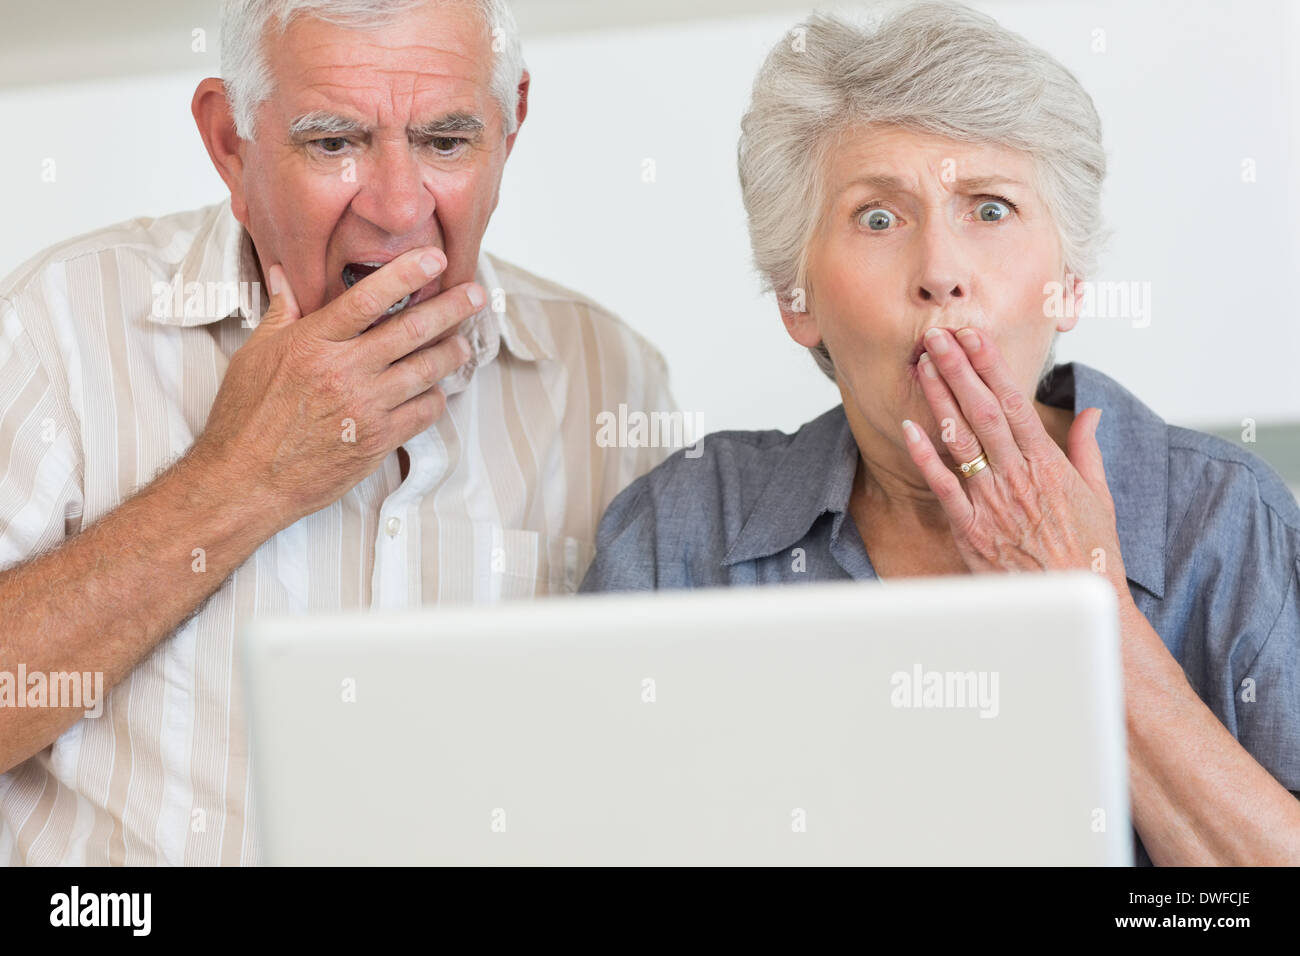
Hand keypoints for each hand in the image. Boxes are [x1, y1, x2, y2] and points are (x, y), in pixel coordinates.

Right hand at [190, 246, 481, 529]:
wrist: (245, 479)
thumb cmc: (245, 417)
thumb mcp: (255, 355)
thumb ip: (281, 313)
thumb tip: (283, 275)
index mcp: (313, 343)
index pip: (368, 298)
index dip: (406, 274)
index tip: (435, 259)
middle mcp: (344, 371)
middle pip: (410, 330)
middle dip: (450, 308)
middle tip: (476, 294)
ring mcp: (364, 407)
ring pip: (425, 371)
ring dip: (451, 353)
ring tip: (465, 342)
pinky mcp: (377, 441)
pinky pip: (423, 413)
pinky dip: (436, 399)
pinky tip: (439, 390)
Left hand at [900, 326, 1130, 603]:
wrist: (1074, 606)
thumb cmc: (1089, 554)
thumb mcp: (1100, 496)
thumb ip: (1088, 450)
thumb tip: (1091, 412)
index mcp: (1049, 464)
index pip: (1015, 402)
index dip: (991, 366)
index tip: (974, 336)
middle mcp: (1019, 476)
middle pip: (983, 411)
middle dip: (958, 369)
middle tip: (937, 335)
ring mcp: (993, 502)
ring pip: (961, 440)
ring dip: (939, 399)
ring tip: (923, 365)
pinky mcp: (972, 530)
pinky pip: (944, 487)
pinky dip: (925, 457)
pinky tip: (908, 428)